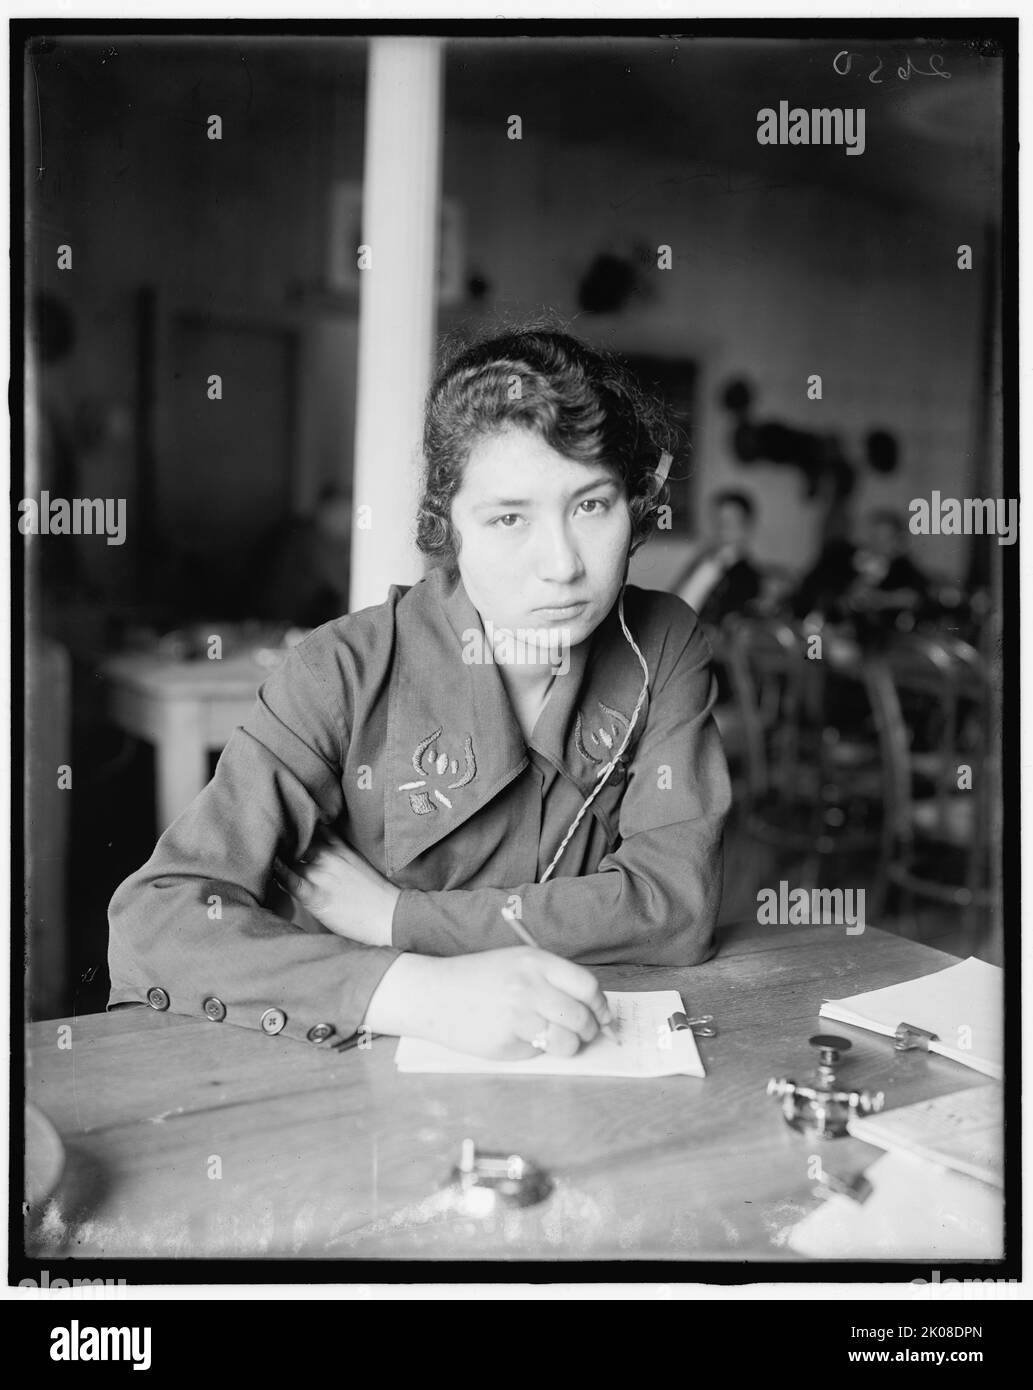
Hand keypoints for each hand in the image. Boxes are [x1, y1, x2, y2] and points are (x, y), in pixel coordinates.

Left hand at [275, 827, 399, 946]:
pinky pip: (288, 878)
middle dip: (281, 836)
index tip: (283, 822)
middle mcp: (328, 855)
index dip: (295, 823)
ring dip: (275, 854)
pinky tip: (265, 868)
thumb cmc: (377, 895)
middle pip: (296, 837)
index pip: (312, 825)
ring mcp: (320, 873)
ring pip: (287, 856)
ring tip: (259, 852)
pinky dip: (276, 871)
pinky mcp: (314, 893)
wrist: (390, 916)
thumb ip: (338, 852)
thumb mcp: (359, 863)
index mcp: (340, 846)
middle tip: (265, 835)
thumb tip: (319, 851)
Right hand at [363, 947, 611, 1059]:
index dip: (601, 1006)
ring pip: (566, 1041)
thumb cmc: (481, 978)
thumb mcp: (518, 963)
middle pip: (581, 1017)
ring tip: (558, 1040)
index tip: (603, 1016)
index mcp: (536, 962)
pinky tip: (521, 1038)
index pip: (587, 986)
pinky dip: (538, 1049)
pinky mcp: (506, 1043)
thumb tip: (594, 1010)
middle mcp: (529, 987)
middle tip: (584, 1033)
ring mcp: (517, 1016)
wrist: (434, 993)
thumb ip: (554, 981)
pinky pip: (539, 1052)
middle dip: (590, 1030)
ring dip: (570, 1046)